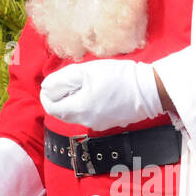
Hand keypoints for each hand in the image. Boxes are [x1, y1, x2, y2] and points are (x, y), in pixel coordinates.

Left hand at [40, 59, 162, 131]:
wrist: (148, 90)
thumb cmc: (118, 77)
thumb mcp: (86, 71)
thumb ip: (62, 80)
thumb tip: (46, 88)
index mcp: (78, 109)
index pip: (51, 108)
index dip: (47, 95)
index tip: (52, 84)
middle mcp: (86, 121)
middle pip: (63, 112)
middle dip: (61, 98)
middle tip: (69, 81)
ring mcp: (98, 125)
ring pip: (76, 115)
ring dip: (74, 101)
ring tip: (86, 84)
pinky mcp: (109, 124)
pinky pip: (90, 116)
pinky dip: (87, 106)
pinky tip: (98, 92)